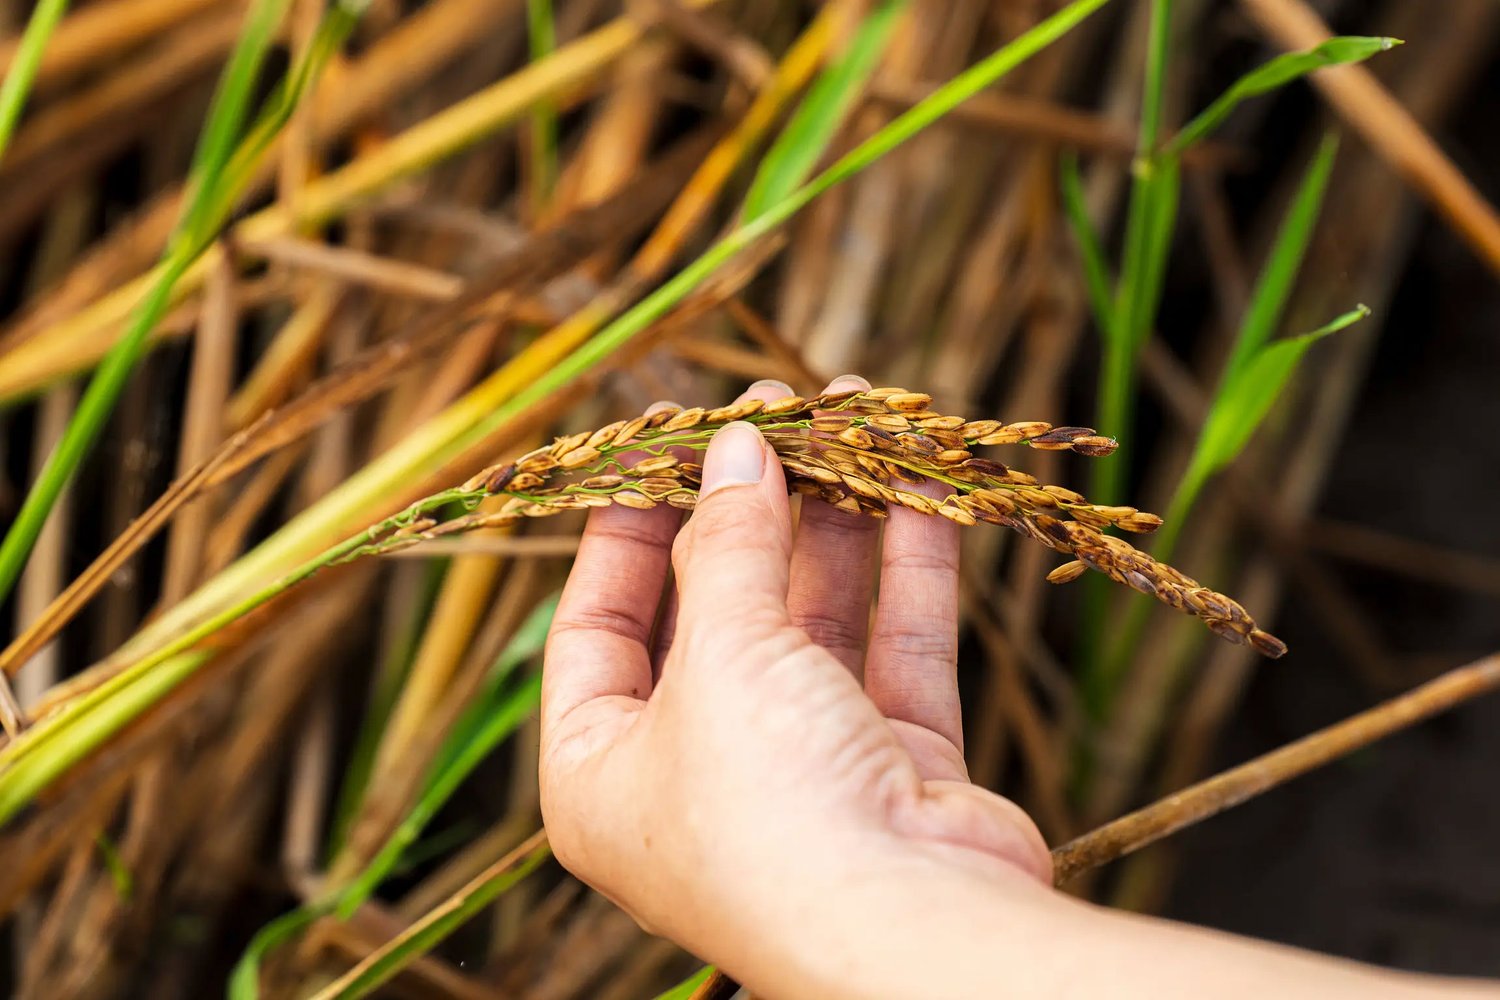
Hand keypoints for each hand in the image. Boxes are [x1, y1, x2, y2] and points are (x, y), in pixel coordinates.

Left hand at [539, 375, 1050, 996]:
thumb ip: (728, 544)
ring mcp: (803, 774)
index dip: (625, 530)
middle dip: (748, 510)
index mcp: (604, 773)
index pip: (596, 628)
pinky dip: (908, 573)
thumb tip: (737, 446)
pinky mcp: (897, 771)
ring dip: (835, 525)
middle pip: (715, 613)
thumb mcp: (721, 654)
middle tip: (776, 416)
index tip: (661, 446)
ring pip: (814, 624)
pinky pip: (896, 651)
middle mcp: (698, 774)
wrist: (913, 935)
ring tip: (852, 423)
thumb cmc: (768, 806)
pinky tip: (918, 490)